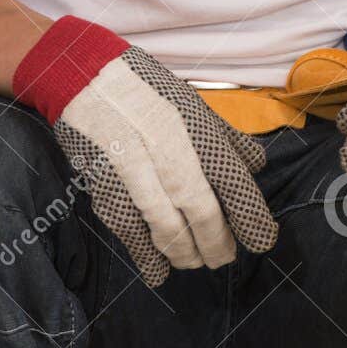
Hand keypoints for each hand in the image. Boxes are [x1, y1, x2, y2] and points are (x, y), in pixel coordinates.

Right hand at [12, 16, 278, 285]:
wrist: (84, 75)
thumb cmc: (145, 88)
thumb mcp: (194, 103)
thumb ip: (226, 137)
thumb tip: (256, 165)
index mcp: (198, 130)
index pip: (235, 185)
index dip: (252, 219)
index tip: (261, 241)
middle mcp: (171, 154)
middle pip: (204, 215)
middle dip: (219, 244)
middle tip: (225, 258)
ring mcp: (136, 173)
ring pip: (169, 230)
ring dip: (186, 254)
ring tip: (195, 261)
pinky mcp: (105, 186)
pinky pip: (130, 232)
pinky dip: (146, 257)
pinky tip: (159, 271)